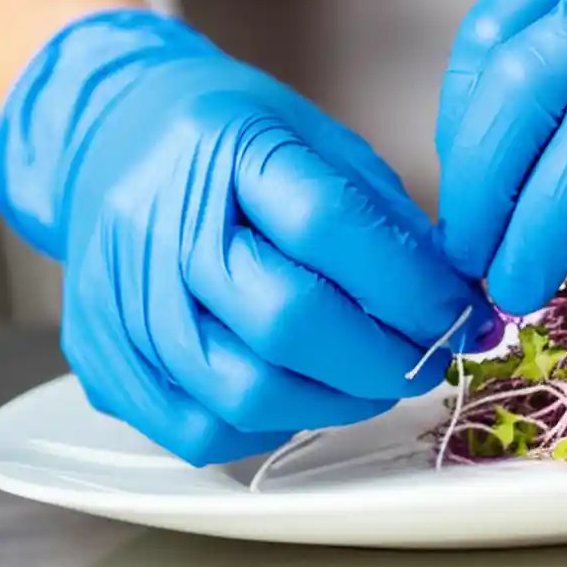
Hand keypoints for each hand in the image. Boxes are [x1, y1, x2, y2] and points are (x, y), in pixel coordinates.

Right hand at [0, 10, 500, 465]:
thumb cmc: (224, 140)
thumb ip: (383, 215)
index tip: (463, 315)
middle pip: (288, 320)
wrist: (105, 137)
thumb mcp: (314, 137)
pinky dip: (271, 425)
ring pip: (247, 391)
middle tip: (428, 359)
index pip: (329, 226)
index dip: (412, 286)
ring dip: (338, 401)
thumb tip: (454, 301)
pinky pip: (200, 429)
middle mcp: (162, 224)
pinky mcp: (104, 359)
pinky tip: (303, 392)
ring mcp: (124, 299)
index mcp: (226, 147)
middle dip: (385, 358)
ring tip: (375, 380)